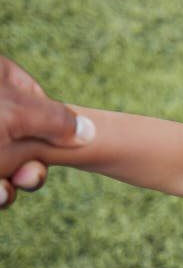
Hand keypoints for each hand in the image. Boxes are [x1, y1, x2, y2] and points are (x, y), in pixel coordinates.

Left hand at [0, 55, 94, 207]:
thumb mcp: (18, 114)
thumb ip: (58, 120)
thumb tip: (89, 131)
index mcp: (0, 76)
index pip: (36, 97)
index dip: (52, 127)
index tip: (52, 146)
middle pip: (23, 135)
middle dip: (31, 165)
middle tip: (28, 177)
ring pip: (6, 161)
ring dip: (11, 184)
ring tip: (2, 191)